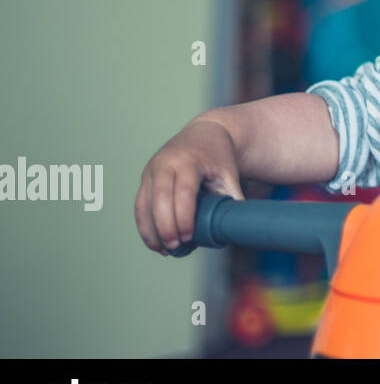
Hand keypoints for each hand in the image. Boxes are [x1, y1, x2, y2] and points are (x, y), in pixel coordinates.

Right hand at [135, 119, 244, 255]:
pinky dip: (145, 225)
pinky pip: (140, 205)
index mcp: (188, 161)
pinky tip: (155, 242)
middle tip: (175, 247)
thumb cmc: (218, 156)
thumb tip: (235, 226)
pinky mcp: (145, 179)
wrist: (204, 133)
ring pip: (144, 204)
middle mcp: (165, 164)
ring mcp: (152, 171)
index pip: (182, 191)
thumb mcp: (229, 172)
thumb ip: (232, 196)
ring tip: (164, 250)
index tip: (188, 237)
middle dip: (164, 226)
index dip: (183, 216)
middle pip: (159, 199)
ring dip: (150, 230)